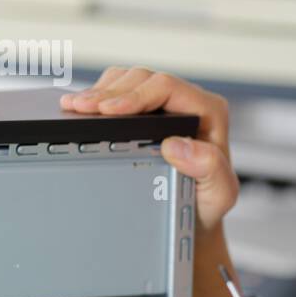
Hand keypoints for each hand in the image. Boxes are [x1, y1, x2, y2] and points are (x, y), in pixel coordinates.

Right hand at [60, 67, 238, 229]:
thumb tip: (178, 145)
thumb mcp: (219, 195)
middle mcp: (187, 103)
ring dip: (99, 91)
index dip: (136, 95)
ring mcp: (163, 105)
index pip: (169, 88)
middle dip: (109, 92)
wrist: (189, 217)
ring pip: (128, 79)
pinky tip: (79, 108)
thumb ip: (211, 169)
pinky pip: (118, 91)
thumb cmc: (205, 203)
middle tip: (81, 107)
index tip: (109, 111)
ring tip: (75, 106)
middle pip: (143, 79)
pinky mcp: (143, 112)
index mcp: (208, 113)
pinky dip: (97, 97)